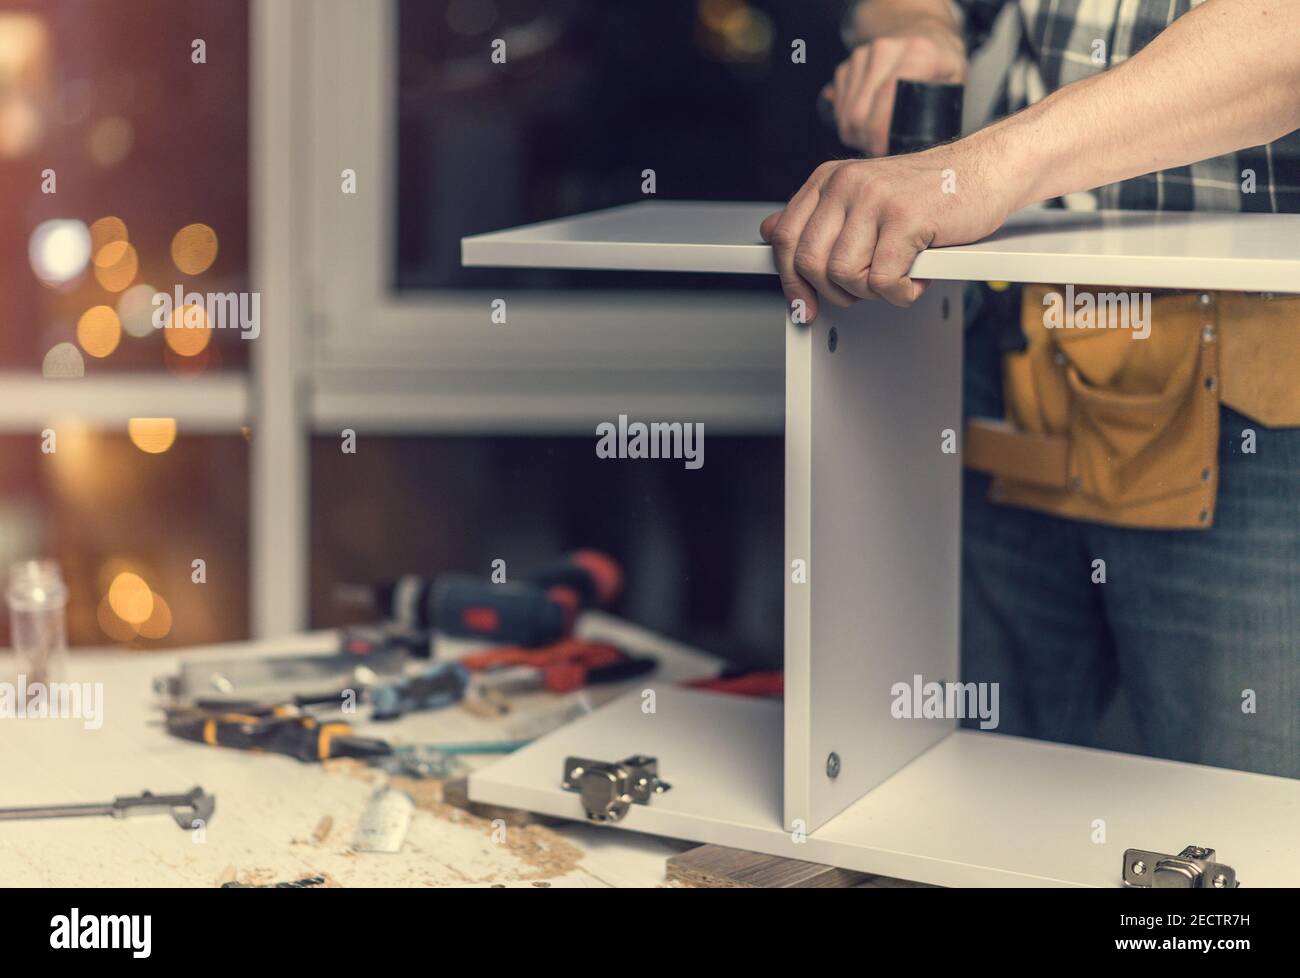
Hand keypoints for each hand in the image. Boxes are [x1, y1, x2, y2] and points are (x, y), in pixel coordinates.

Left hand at [759, 138, 1018, 316]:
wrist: (987, 170)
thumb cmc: (930, 191)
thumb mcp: (864, 197)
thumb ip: (819, 216)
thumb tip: (770, 232)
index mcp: (831, 179)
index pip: (786, 238)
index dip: (791, 281)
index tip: (803, 305)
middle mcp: (847, 184)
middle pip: (811, 262)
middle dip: (836, 290)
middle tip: (867, 287)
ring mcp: (875, 199)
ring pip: (845, 275)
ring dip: (873, 290)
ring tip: (898, 274)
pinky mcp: (905, 219)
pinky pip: (883, 281)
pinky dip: (901, 292)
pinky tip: (917, 275)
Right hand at [826, 22, 965, 155]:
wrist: (923, 33)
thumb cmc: (941, 65)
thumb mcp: (954, 84)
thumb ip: (938, 111)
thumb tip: (913, 145)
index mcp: (917, 51)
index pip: (887, 95)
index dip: (881, 131)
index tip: (885, 152)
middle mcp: (885, 48)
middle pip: (861, 110)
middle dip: (867, 140)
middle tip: (881, 153)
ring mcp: (862, 55)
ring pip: (847, 112)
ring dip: (856, 134)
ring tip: (875, 141)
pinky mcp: (847, 64)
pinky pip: (839, 106)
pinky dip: (848, 122)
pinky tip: (867, 125)